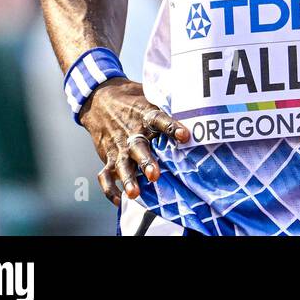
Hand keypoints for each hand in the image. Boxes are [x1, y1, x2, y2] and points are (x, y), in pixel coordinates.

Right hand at [79, 79, 188, 204]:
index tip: (184, 135)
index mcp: (145, 114)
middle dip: (146, 161)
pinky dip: (110, 189)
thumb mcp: (151, 98)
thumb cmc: (135, 102)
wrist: (100, 99)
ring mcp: (118, 146)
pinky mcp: (107, 156)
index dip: (172, 127)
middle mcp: (131, 132)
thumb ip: (170, 107)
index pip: (159, 119)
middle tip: (155, 175)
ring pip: (121, 164)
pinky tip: (120, 201)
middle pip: (138, 147)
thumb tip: (199, 108)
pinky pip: (105, 175)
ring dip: (128, 179)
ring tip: (134, 194)